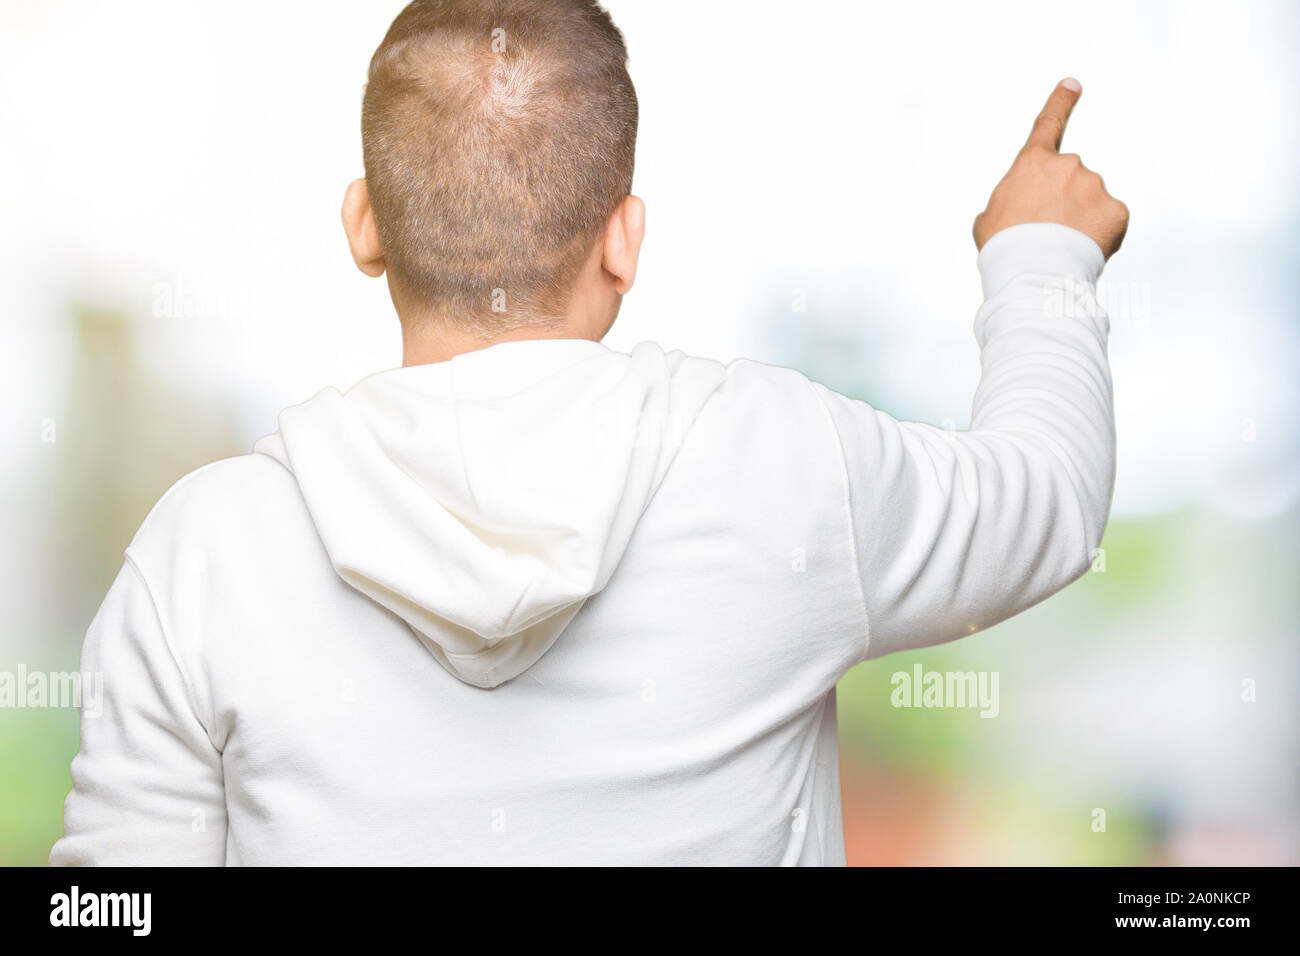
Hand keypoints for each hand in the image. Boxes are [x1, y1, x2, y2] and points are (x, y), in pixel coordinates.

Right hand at [973, 78, 1128, 258]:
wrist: (1033, 272)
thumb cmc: (1004, 248)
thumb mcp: (989, 218)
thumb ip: (1010, 200)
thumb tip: (1021, 209)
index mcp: (1033, 163)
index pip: (1049, 123)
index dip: (1061, 102)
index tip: (1072, 85)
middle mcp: (1068, 166)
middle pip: (1069, 181)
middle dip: (1062, 203)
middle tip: (1045, 235)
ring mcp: (1095, 186)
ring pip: (1090, 202)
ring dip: (1080, 221)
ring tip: (1061, 248)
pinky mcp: (1116, 210)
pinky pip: (1109, 221)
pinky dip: (1099, 235)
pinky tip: (1082, 250)